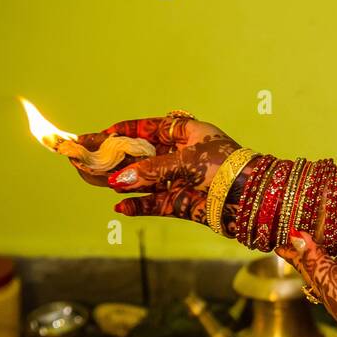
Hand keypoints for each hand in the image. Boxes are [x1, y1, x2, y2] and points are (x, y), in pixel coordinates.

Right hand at [73, 116, 241, 227]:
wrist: (253, 197)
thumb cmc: (225, 167)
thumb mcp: (186, 160)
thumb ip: (151, 169)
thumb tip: (119, 179)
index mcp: (188, 133)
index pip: (149, 128)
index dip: (124, 131)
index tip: (99, 134)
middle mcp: (182, 155)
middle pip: (140, 155)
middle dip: (113, 158)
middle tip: (83, 158)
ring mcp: (181, 179)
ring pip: (143, 180)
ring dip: (120, 181)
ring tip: (92, 179)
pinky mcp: (183, 202)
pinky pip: (154, 203)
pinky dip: (138, 205)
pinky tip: (120, 207)